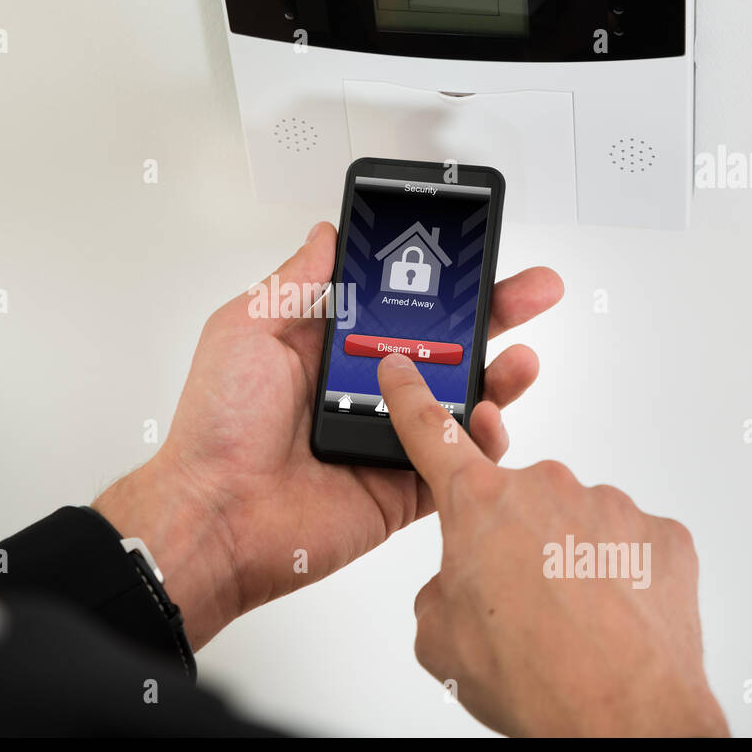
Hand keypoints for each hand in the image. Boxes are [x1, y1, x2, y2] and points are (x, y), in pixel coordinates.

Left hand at [94, 221, 562, 648]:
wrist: (216, 517)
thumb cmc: (217, 426)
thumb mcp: (246, 330)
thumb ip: (296, 284)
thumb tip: (327, 235)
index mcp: (333, 348)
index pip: (402, 302)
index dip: (442, 277)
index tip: (477, 250)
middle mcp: (367, 389)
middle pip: (447, 344)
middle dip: (496, 313)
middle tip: (534, 290)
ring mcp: (389, 438)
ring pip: (462, 401)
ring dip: (499, 375)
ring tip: (519, 358)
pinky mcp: (403, 487)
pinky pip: (456, 462)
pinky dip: (482, 443)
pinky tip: (488, 419)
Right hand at [376, 351, 727, 736]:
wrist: (623, 718)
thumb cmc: (534, 677)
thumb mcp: (439, 637)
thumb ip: (440, 588)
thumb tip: (461, 585)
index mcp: (478, 505)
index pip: (430, 435)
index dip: (411, 398)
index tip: (402, 368)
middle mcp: (545, 488)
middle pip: (514, 501)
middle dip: (512, 543)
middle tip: (517, 602)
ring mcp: (610, 506)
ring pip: (576, 524)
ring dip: (569, 562)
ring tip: (570, 624)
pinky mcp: (662, 534)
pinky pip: (630, 545)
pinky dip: (620, 577)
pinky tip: (613, 621)